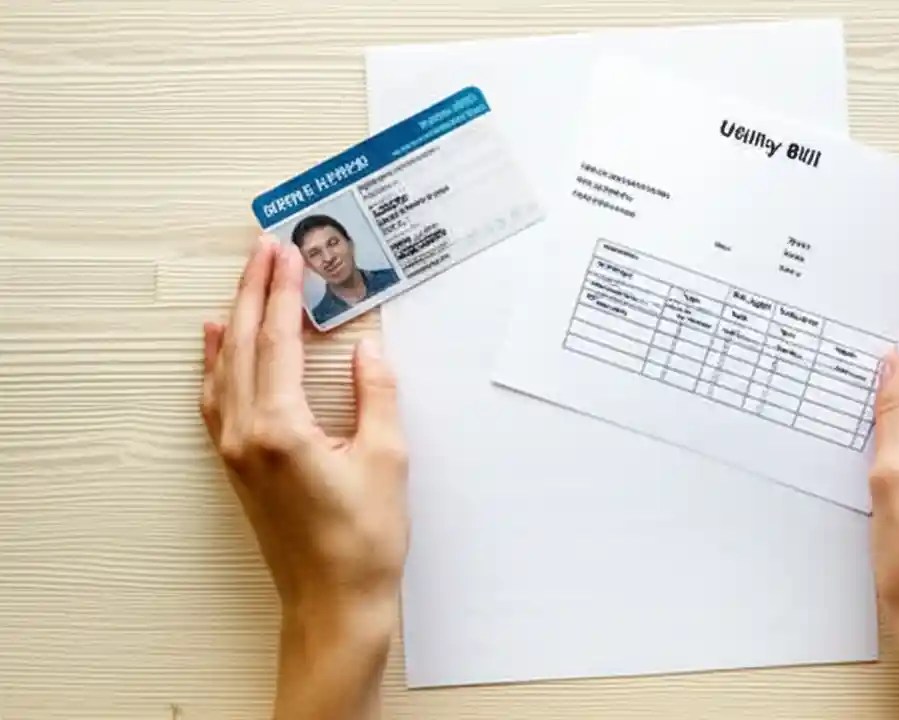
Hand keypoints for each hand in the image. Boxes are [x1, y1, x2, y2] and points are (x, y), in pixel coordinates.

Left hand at [200, 236, 407, 719]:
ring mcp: (235, 452)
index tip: (288, 253)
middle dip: (253, 291)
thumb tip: (366, 347)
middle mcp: (246, 435)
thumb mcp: (386, 458)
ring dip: (235, 318)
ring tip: (246, 279)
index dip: (284, 292)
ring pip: (224, 367)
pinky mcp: (238, 466)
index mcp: (281, 428)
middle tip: (266, 248)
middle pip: (242, 344)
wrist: (335, 601)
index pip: (277, 341)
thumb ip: (374, 393)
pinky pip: (216, 398)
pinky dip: (216, 361)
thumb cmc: (364, 541)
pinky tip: (216, 342)